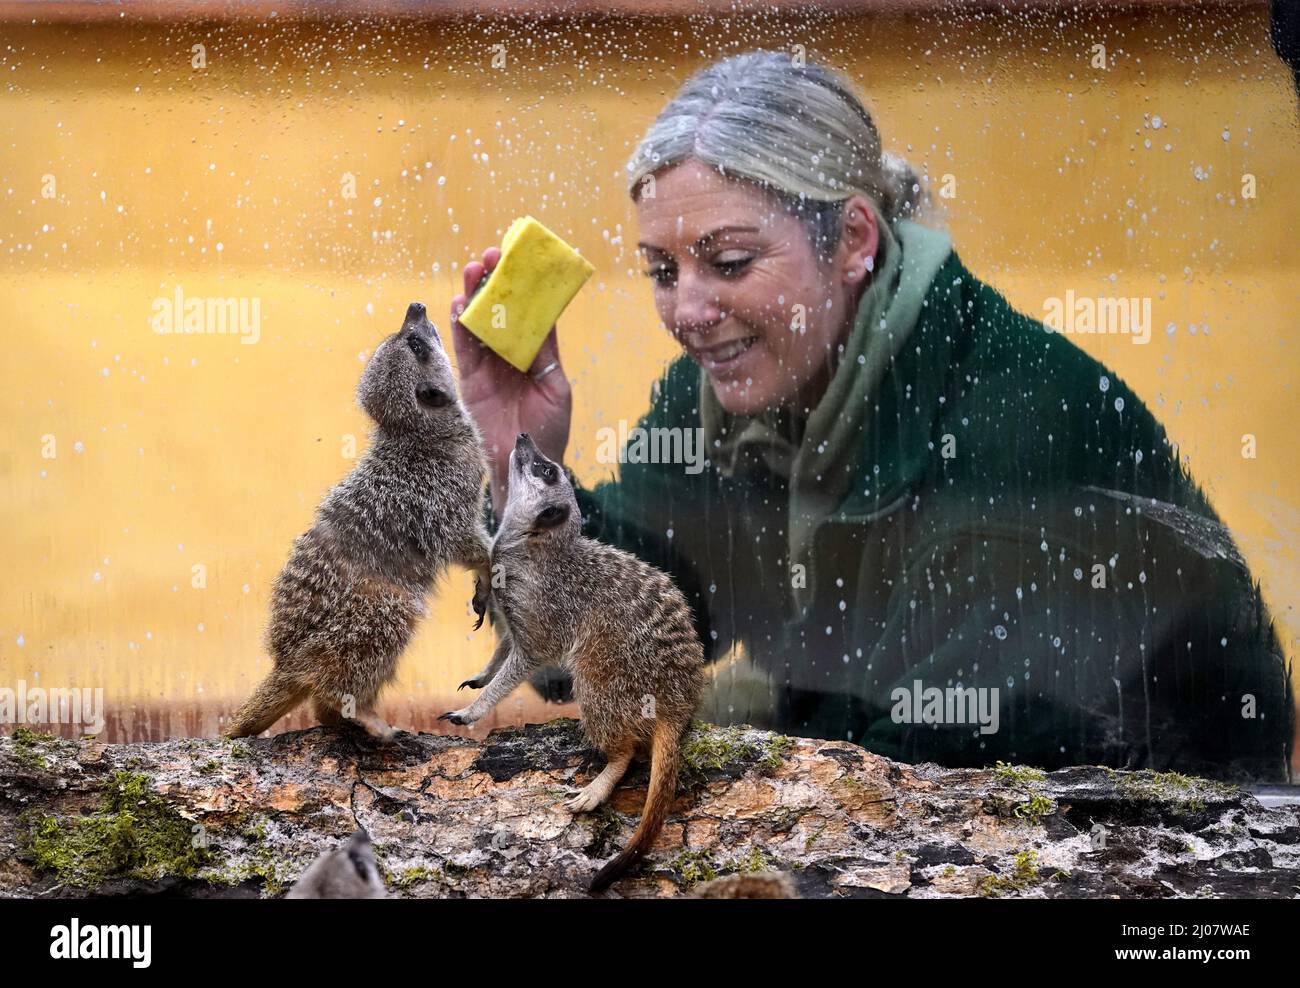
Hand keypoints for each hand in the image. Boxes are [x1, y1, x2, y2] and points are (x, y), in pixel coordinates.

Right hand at [451, 246, 572, 516]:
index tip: (521, 261)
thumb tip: (541, 316)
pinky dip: (460, 325)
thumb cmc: (549, 432)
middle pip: (499, 313)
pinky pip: (462, 348)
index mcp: (535, 357)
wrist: (525, 467)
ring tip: (473, 269)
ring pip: (478, 324)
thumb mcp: (556, 388)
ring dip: (474, 295)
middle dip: (495, 284)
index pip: (528, 314)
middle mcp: (510, 357)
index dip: (524, 288)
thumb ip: (545, 353)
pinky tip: (459, 302)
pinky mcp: (468, 380)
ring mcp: (488, 367)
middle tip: (491, 255)